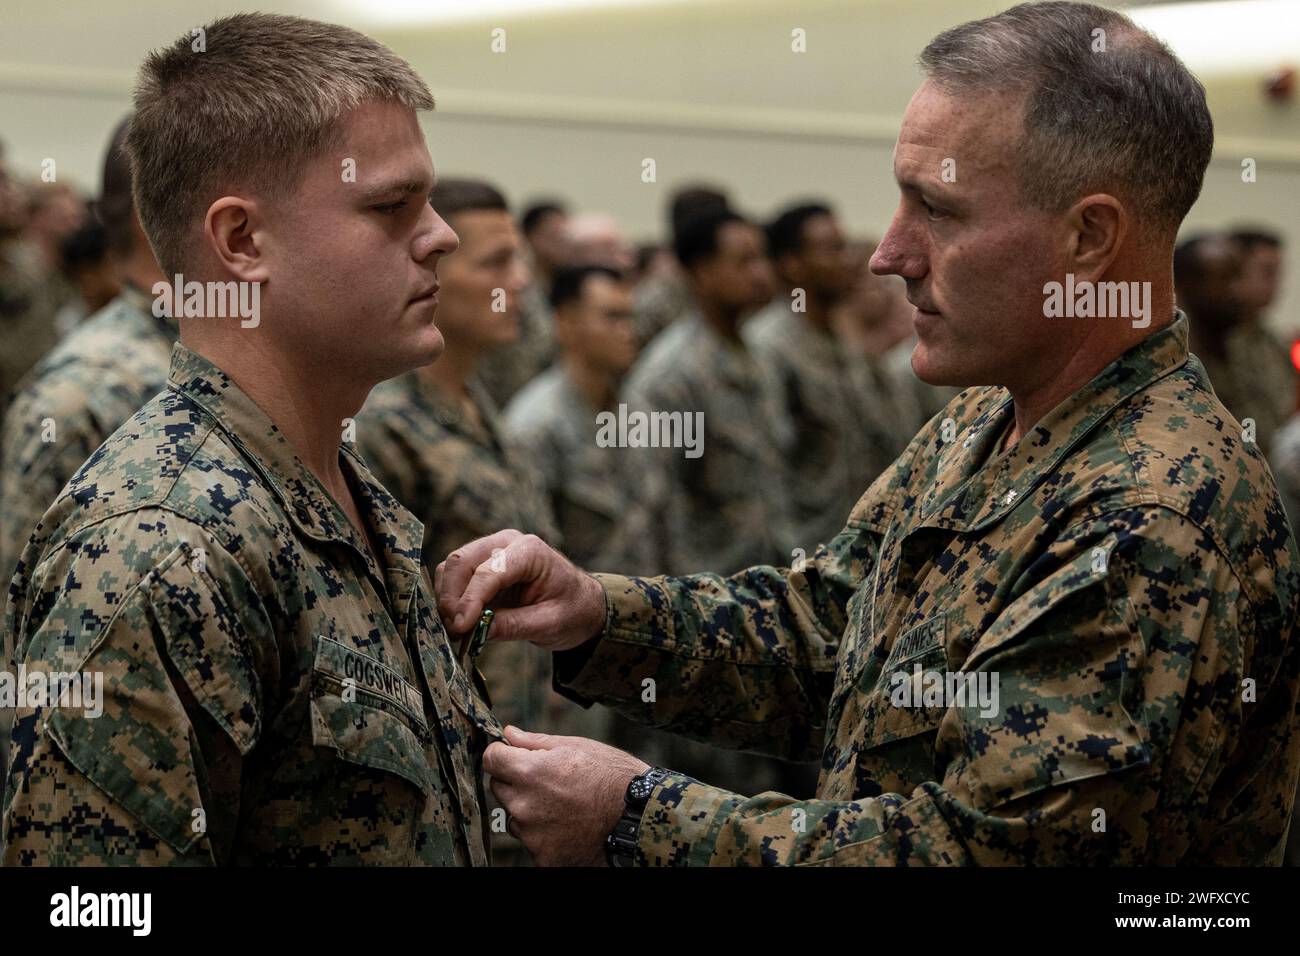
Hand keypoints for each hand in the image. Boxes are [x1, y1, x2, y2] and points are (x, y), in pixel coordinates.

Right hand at [434, 529, 605, 651]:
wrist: (580, 604)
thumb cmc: (572, 610)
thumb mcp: (550, 623)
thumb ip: (514, 626)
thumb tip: (475, 630)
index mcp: (530, 551)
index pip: (490, 571)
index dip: (470, 599)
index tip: (460, 626)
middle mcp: (506, 543)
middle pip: (462, 562)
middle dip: (452, 598)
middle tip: (453, 631)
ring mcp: (491, 550)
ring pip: (452, 567)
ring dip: (448, 598)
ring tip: (457, 630)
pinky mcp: (481, 565)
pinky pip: (455, 577)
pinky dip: (452, 599)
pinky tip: (460, 622)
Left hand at [484, 726, 649, 866]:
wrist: (639, 817)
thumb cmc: (612, 776)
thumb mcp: (576, 747)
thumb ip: (535, 742)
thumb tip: (508, 733)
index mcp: (528, 772)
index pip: (491, 759)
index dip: (502, 754)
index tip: (513, 754)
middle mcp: (523, 805)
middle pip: (500, 788)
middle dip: (517, 782)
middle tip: (550, 781)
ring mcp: (532, 835)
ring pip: (515, 817)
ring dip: (530, 810)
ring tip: (565, 805)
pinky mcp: (543, 857)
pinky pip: (533, 841)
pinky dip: (546, 834)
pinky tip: (570, 825)